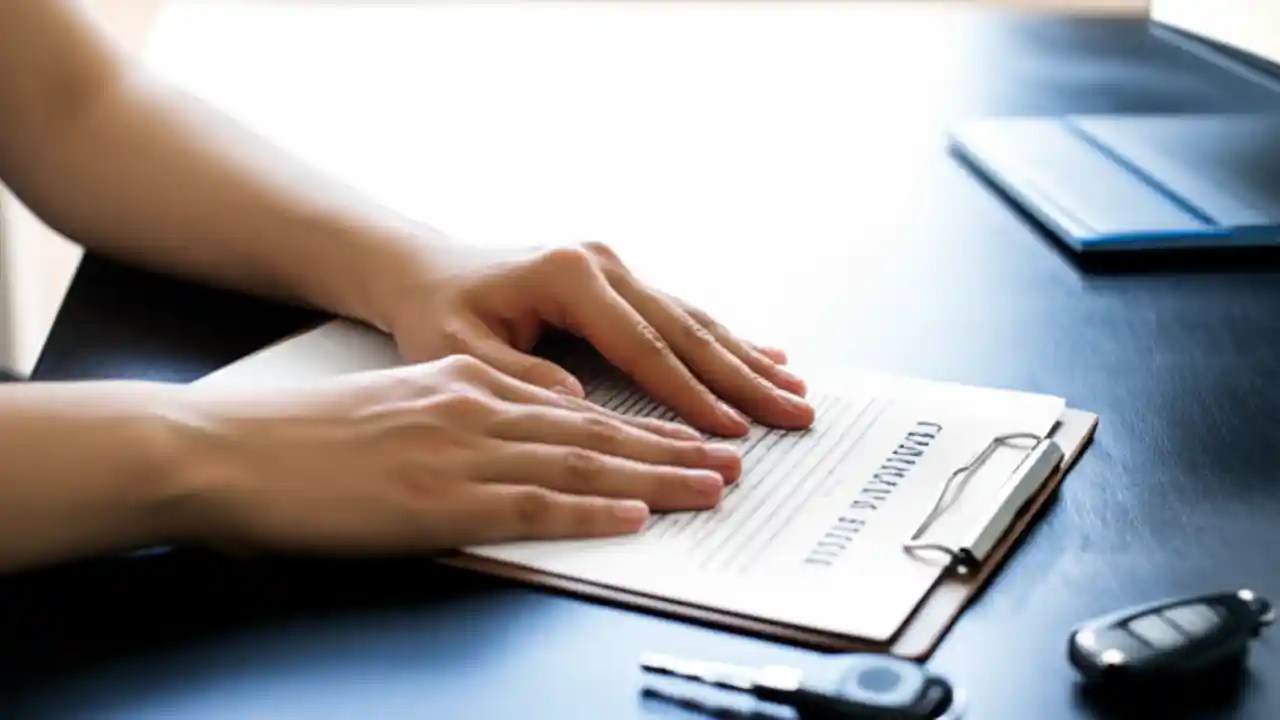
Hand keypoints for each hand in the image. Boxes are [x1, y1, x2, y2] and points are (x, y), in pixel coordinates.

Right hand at [174, 355, 741, 554]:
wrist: (228, 448)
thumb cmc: (301, 437)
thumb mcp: (393, 409)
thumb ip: (455, 420)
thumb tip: (509, 444)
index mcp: (466, 385)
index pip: (574, 405)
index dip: (639, 423)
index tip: (688, 433)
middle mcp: (476, 408)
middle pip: (596, 429)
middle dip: (672, 445)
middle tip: (732, 456)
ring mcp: (461, 452)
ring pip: (582, 464)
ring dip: (657, 477)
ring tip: (713, 486)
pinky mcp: (440, 499)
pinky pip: (533, 505)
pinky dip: (592, 513)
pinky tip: (636, 518)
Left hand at [379, 241, 813, 437]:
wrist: (424, 269)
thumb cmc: (437, 311)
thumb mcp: (458, 350)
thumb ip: (519, 378)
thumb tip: (581, 406)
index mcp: (570, 276)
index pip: (643, 347)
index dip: (690, 394)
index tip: (729, 429)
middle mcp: (603, 264)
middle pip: (685, 331)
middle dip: (743, 378)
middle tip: (795, 413)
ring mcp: (616, 268)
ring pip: (694, 320)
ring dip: (747, 359)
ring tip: (796, 390)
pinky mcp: (620, 281)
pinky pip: (681, 316)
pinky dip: (725, 340)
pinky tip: (765, 354)